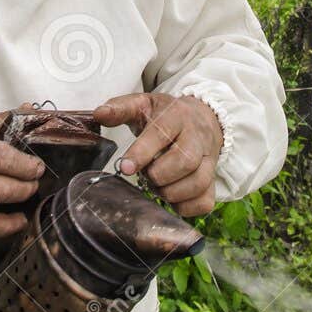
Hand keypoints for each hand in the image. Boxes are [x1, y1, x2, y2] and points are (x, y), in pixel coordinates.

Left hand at [90, 92, 222, 218]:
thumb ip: (120, 108)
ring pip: (198, 183)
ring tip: (158, 186)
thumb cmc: (166, 116)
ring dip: (171, 193)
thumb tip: (98, 114)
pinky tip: (172, 199)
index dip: (143, 152)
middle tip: (146, 176)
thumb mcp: (143, 104)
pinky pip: (205, 201)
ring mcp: (209, 160)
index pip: (162, 133)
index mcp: (176, 116)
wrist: (203, 118)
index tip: (126, 167)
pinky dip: (185, 207)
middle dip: (159, 175)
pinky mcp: (213, 180)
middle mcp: (197, 137)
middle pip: (186, 161)